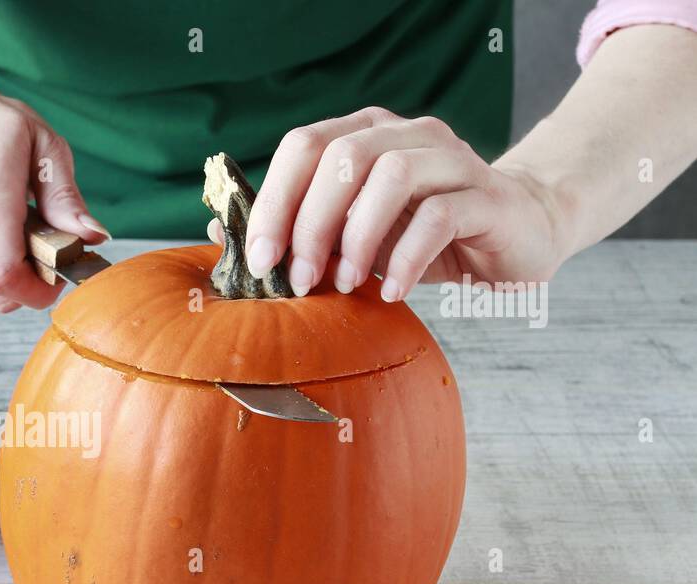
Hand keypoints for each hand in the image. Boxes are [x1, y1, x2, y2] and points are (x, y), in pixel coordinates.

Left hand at [208, 107, 568, 300]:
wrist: (515, 235)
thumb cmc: (420, 238)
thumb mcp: (350, 236)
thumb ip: (297, 230)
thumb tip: (224, 234)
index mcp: (365, 135)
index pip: (304, 146)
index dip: (274, 201)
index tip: (259, 259)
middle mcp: (408, 134)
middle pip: (343, 159)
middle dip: (309, 224)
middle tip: (299, 280)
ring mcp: (452, 160)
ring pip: (392, 177)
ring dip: (356, 238)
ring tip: (347, 284)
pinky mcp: (486, 198)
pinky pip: (439, 218)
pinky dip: (406, 260)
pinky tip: (392, 291)